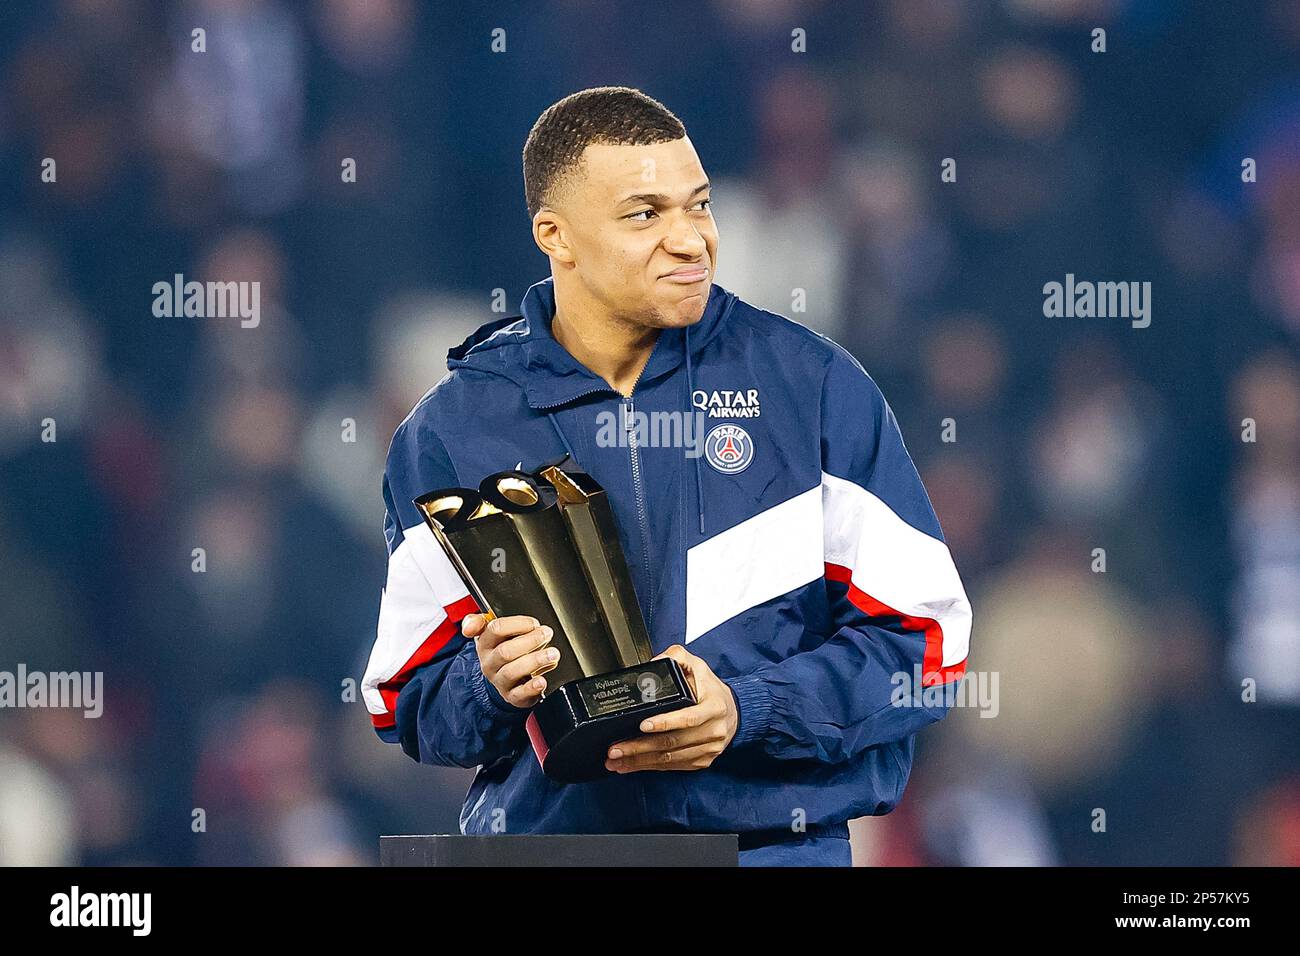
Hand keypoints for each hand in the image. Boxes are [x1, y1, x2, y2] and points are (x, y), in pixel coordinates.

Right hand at [465, 613, 558, 708]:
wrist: (505, 680)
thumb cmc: (504, 651)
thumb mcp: (493, 634)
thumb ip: (481, 621)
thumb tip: (469, 626)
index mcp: (485, 644)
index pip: (495, 630)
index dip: (517, 624)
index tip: (533, 623)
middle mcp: (490, 663)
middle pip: (505, 651)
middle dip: (530, 641)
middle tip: (546, 634)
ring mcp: (500, 681)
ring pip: (512, 672)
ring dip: (535, 661)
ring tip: (552, 654)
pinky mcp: (512, 696)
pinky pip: (519, 693)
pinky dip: (532, 687)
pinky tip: (541, 680)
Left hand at [604, 644, 738, 772]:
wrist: (733, 711)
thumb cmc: (711, 690)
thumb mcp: (698, 666)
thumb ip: (676, 657)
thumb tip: (652, 663)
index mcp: (714, 707)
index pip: (688, 718)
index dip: (665, 723)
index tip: (642, 725)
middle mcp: (713, 731)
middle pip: (673, 742)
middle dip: (641, 747)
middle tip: (616, 748)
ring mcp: (708, 749)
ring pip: (670, 759)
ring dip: (640, 761)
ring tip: (616, 760)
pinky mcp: (701, 761)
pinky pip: (673, 767)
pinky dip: (650, 767)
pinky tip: (631, 765)